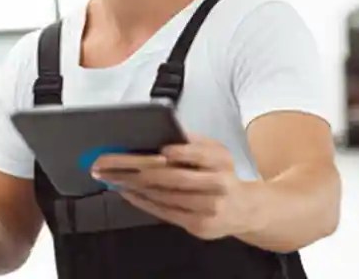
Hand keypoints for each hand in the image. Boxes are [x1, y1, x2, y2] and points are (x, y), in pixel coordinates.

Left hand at [90, 134, 259, 240]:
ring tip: (114, 176)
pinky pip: (165, 212)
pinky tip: (128, 193)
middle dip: (140, 170)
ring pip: (166, 196)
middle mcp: (218, 184)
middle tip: (114, 164)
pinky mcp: (198, 225)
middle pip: (175, 177)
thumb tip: (162, 132)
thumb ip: (192, 142)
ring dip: (136, 186)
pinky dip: (143, 202)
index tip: (158, 150)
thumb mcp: (216, 152)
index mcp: (221, 160)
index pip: (198, 154)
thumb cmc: (223, 174)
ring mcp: (208, 208)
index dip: (179, 152)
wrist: (245, 209)